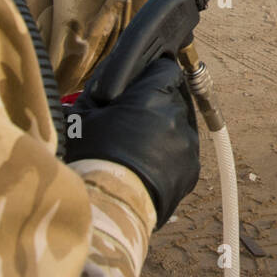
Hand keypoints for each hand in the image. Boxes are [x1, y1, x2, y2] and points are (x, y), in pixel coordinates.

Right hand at [66, 55, 198, 225]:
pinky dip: (169, 156)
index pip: (164, 69)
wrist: (107, 206)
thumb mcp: (84, 114)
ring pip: (180, 125)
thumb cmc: (92, 158)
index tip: (138, 86)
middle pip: (173, 97)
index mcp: (154, 95)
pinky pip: (182, 153)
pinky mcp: (191, 170)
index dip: (150, 76)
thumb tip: (107, 79)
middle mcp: (178, 115)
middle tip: (131, 119)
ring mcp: (188, 144)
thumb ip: (100, 89)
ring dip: (164, 129)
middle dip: (156, 103)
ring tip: (137, 147)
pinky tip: (145, 165)